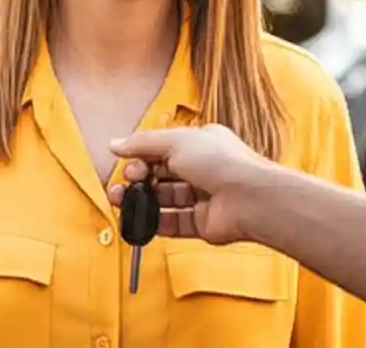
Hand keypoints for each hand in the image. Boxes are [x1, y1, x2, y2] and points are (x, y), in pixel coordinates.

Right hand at [105, 125, 270, 245]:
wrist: (250, 198)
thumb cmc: (223, 162)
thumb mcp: (176, 140)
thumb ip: (143, 143)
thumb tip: (115, 143)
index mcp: (199, 144)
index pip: (162, 150)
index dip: (142, 156)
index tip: (128, 163)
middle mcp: (201, 170)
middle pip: (161, 175)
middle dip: (138, 179)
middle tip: (125, 182)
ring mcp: (202, 198)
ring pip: (164, 200)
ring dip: (141, 201)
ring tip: (121, 201)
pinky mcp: (202, 224)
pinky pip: (173, 224)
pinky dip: (154, 223)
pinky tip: (139, 220)